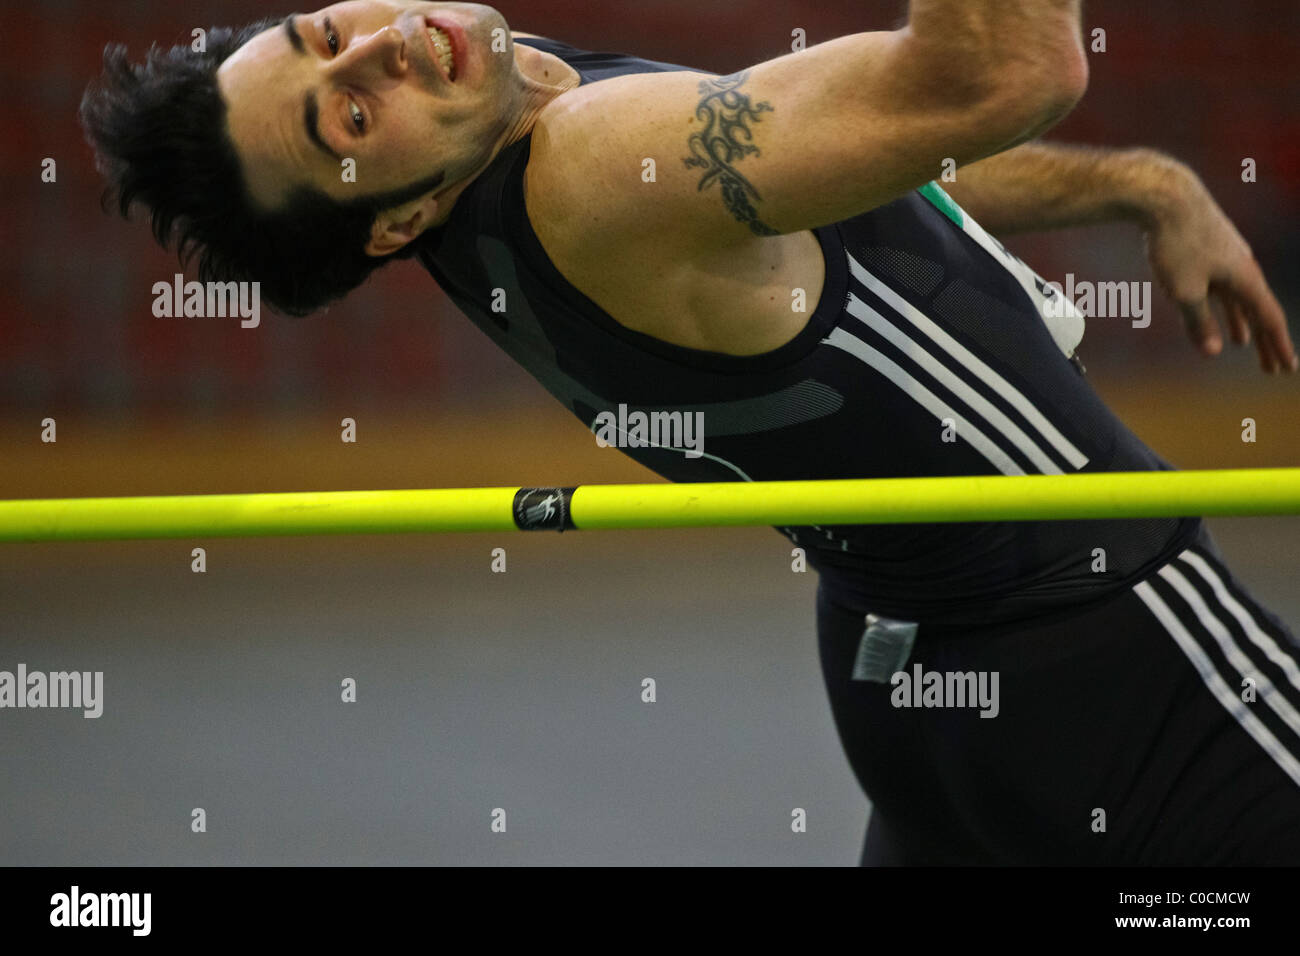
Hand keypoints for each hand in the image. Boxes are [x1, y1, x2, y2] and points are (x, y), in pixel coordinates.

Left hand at [1142, 171, 1296, 373]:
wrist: (1165, 194)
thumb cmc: (1175, 242)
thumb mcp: (1184, 290)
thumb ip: (1199, 322)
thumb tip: (1214, 352)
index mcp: (1245, 277)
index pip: (1268, 319)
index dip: (1277, 346)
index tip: (1286, 369)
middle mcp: (1244, 266)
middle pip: (1258, 310)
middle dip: (1264, 341)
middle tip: (1272, 368)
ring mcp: (1227, 256)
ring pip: (1238, 296)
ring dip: (1241, 321)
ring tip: (1243, 344)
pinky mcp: (1209, 248)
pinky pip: (1221, 283)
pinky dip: (1223, 302)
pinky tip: (1216, 307)